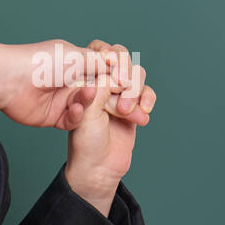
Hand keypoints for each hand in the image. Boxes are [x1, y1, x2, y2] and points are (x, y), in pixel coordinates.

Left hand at [1, 39, 154, 130]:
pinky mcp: (56, 117)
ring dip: (95, 106)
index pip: (109, 72)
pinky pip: (74, 121)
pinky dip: (77, 116)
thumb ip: (101, 64)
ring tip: (89, 99)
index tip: (128, 82)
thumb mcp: (77, 56)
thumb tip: (121, 71)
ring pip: (92, 108)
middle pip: (105, 93)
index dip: (121, 79)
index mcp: (80, 63)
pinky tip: (73, 109)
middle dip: (117, 100)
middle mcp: (74, 81)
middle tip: (128, 107)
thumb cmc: (40, 62)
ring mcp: (65, 100)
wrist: (10, 80)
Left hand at [63, 57, 144, 214]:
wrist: (93, 171)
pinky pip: (143, 96)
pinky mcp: (129, 111)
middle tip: (121, 90)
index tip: (113, 70)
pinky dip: (146, 101)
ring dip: (134, 92)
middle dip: (126, 77)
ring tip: (127, 112)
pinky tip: (143, 114)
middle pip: (122, 65)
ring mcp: (113, 99)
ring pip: (134, 80)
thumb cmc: (82, 142)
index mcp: (79, 78)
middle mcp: (97, 85)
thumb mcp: (83, 106)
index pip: (102, 53)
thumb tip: (111, 65)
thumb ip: (97, 82)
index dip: (112, 58)